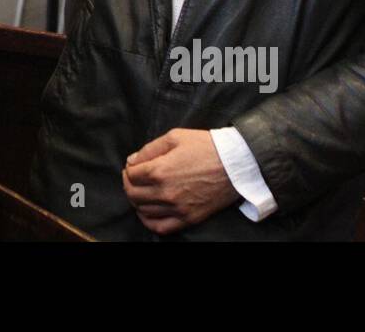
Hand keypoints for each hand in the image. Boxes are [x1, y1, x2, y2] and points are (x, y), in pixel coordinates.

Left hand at [121, 128, 239, 234]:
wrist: (236, 163)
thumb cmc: (206, 146)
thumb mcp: (175, 137)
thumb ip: (150, 149)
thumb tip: (132, 161)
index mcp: (160, 170)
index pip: (131, 175)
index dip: (129, 169)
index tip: (133, 166)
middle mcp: (165, 192)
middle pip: (133, 194)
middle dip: (129, 184)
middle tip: (134, 178)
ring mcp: (177, 207)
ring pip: (143, 211)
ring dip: (137, 201)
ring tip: (142, 191)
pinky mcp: (189, 218)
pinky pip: (161, 227)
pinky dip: (149, 221)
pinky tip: (148, 212)